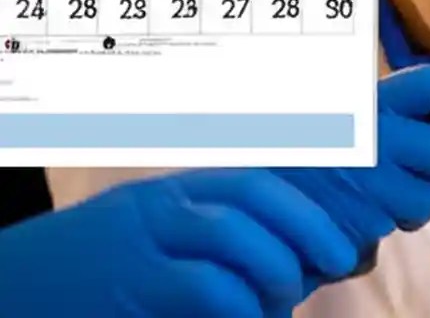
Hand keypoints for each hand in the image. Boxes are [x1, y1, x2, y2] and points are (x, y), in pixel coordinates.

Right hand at [0, 168, 357, 316]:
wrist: (11, 289)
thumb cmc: (96, 277)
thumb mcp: (155, 246)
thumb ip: (215, 246)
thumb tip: (300, 266)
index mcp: (174, 193)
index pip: (258, 181)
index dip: (309, 212)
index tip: (341, 246)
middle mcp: (160, 206)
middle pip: (254, 200)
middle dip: (307, 234)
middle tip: (325, 272)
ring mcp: (141, 242)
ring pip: (235, 236)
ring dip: (276, 273)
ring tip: (279, 307)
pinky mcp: (128, 286)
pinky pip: (207, 288)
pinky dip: (242, 310)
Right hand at [271, 64, 429, 274]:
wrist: (247, 195)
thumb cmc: (305, 153)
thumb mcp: (350, 115)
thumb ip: (404, 112)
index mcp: (368, 103)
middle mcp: (371, 138)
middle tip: (415, 168)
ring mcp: (366, 183)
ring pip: (426, 199)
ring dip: (409, 201)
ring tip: (370, 190)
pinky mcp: (358, 224)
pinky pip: (394, 228)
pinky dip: (381, 224)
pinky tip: (351, 211)